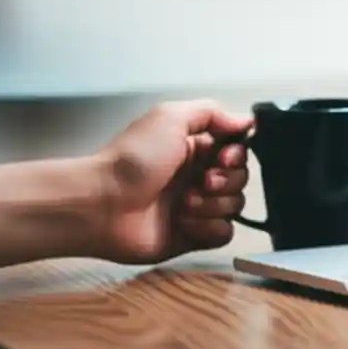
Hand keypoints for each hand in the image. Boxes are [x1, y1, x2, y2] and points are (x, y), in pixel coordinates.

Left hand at [94, 100, 253, 263]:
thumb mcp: (170, 117)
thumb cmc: (134, 158)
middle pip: (241, 178)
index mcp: (195, 148)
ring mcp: (198, 207)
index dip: (237, 154)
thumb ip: (211, 112)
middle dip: (226, 180)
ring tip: (183, 204)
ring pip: (235, 206)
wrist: (102, 205)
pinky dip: (209, 228)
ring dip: (214, 204)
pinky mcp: (194, 236)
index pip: (238, 149)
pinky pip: (224, 233)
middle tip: (200, 182)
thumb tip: (246, 122)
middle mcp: (199, 176)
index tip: (223, 158)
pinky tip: (185, 223)